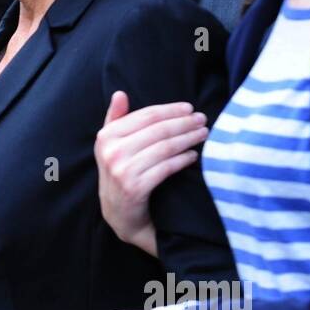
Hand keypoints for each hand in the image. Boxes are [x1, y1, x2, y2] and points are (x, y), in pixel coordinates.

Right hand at [94, 91, 206, 254]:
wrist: (119, 215)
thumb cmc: (120, 173)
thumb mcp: (111, 146)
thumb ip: (115, 119)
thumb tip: (120, 93)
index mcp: (106, 136)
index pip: (145, 116)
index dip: (170, 110)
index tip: (189, 108)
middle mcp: (111, 152)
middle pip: (157, 130)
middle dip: (184, 123)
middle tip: (202, 119)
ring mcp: (122, 170)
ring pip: (164, 147)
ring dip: (188, 139)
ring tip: (203, 134)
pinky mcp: (135, 188)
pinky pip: (166, 167)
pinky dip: (183, 159)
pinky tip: (194, 155)